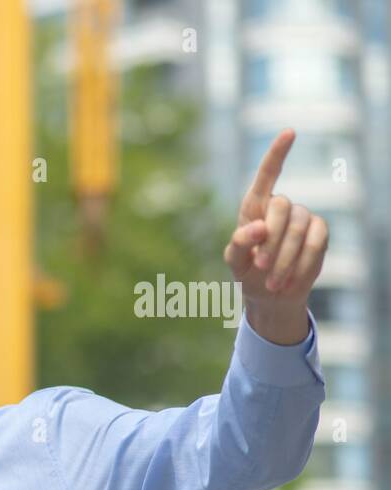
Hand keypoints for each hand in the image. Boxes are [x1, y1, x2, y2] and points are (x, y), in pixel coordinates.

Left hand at [223, 128, 328, 343]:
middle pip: (281, 207)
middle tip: (261, 267)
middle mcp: (280, 206)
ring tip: (272, 282)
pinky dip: (301, 264)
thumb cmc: (247, 271)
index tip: (290, 131)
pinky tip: (290, 280)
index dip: (278, 153)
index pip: (267, 175)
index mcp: (254, 207)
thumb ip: (239, 244)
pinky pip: (315, 242)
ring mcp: (302, 216)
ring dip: (284, 258)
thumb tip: (258, 228)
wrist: (270, 292)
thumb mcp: (235, 261)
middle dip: (271, 240)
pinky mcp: (319, 232)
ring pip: (298, 228)